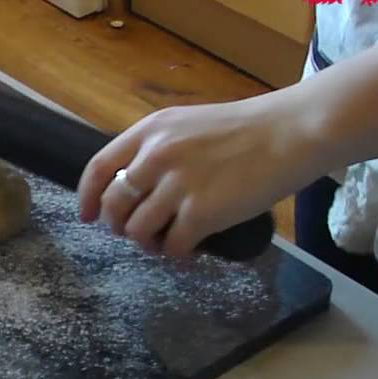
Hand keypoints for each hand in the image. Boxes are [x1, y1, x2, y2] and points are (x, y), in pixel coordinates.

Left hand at [77, 91, 324, 257]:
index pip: (99, 168)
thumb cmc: (245, 129)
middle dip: (119, 226)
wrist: (291, 131)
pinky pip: (173, 246)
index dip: (87, 197)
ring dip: (148, 243)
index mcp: (150, 131)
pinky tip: (189, 251)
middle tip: (136, 232)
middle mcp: (156, 156)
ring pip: (138, 230)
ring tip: (165, 241)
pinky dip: (177, 254)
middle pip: (114, 205)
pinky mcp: (202, 212)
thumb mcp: (188, 124)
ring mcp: (178, 185)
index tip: (87, 215)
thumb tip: (134, 184)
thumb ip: (158, 149)